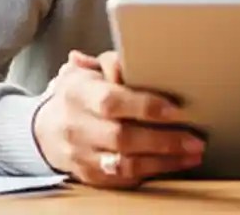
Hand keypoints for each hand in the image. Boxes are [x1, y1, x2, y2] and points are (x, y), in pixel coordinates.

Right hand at [33, 49, 205, 187]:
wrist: (44, 130)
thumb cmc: (78, 95)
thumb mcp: (88, 72)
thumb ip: (109, 64)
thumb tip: (125, 60)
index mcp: (77, 93)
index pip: (111, 101)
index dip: (144, 106)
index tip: (176, 110)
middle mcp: (76, 126)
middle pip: (122, 137)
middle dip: (163, 140)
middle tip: (195, 139)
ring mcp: (80, 155)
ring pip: (124, 164)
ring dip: (163, 161)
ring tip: (192, 154)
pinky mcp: (89, 175)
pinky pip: (122, 179)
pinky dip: (151, 172)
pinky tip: (174, 165)